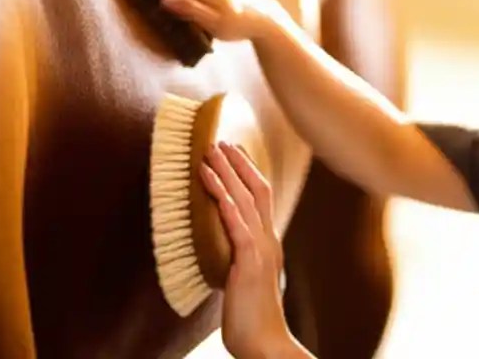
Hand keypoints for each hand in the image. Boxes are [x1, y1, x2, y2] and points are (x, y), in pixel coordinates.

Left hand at [200, 142, 295, 358]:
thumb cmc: (251, 319)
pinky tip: (211, 183)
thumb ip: (238, 261)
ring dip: (227, 173)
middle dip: (238, 163)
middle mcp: (269, 240)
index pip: (263, 198)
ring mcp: (261, 250)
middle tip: (220, 140)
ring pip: (246, 200)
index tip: (234, 152)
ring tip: (209, 152)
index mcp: (269, 244)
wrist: (264, 343)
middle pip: (257, 190)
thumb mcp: (244, 282)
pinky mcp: (249, 262)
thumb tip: (221, 250)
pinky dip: (223, 199)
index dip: (249, 172)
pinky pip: (236, 223)